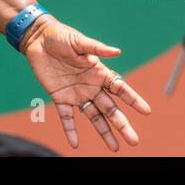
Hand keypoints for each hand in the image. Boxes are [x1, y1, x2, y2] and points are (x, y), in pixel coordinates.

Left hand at [21, 16, 151, 151]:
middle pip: (111, 109)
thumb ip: (97, 48)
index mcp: (99, 72)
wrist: (38, 39)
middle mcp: (91, 86)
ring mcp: (77, 94)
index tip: (146, 111)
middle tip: (134, 140)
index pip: (120, 89)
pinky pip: (67, 117)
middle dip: (122, 124)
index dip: (133, 100)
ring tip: (115, 147)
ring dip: (104, 132)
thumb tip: (117, 51)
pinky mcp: (60, 98)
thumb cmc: (61, 36)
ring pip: (94, 117)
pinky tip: (75, 144)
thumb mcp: (79, 42)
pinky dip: (70, 131)